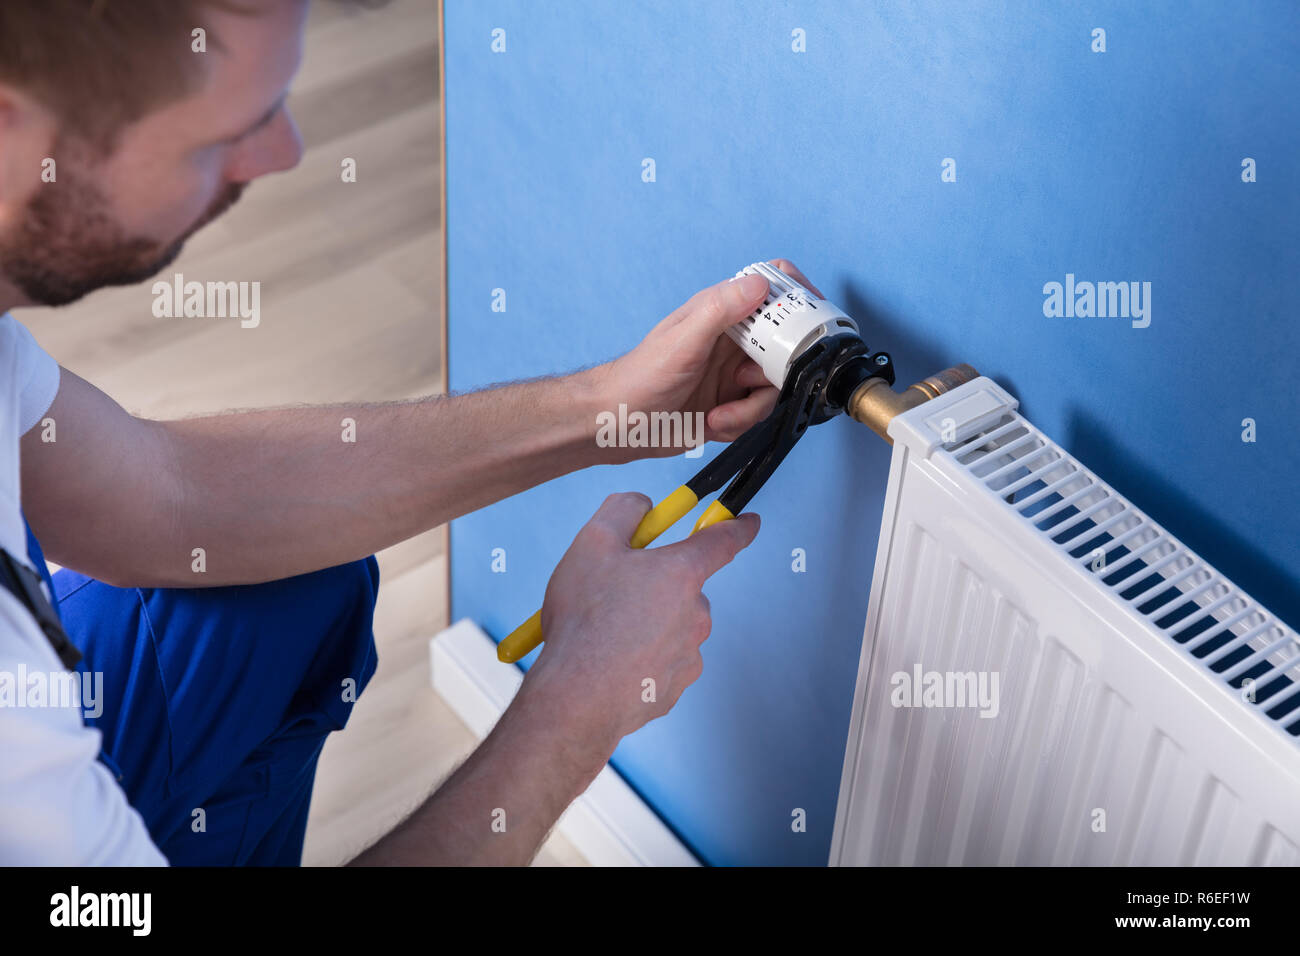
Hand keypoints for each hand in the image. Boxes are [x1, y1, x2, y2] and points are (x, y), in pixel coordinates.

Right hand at [521, 492, 760, 761]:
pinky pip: (659, 662)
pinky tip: (607, 663)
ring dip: (643, 623)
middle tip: (612, 591)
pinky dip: (638, 659)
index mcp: (683, 573)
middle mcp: (697, 613)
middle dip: (654, 584)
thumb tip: (642, 505)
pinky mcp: (674, 689)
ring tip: (601, 634)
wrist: (577, 697)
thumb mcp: (592, 542)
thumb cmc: (585, 618)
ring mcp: (688, 655)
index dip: (737, 525)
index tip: (749, 521)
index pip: (724, 540)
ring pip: (668, 626)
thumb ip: (624, 510)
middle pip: (682, 587)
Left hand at [595, 259, 824, 459]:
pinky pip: (760, 414)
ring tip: (720, 412)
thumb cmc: (641, 376)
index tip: (810, 320)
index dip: (798, 298)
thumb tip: (759, 283)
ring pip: (775, 386)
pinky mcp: (733, 405)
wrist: (620, 425)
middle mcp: (734, 340)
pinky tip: (713, 423)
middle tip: (748, 383)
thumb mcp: (683, 340)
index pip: (772, 289)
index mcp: (723, 312)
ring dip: (752, 407)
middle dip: (776, 372)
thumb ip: (721, 309)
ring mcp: (735, 373)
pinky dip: (740, 423)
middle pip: (786, 346)